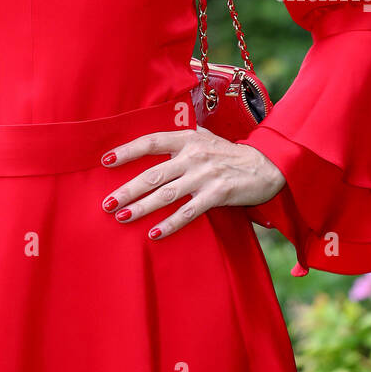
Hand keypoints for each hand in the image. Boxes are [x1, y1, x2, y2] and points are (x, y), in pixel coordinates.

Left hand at [100, 128, 285, 239]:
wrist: (264, 166)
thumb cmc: (227, 153)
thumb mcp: (204, 137)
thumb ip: (179, 138)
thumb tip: (150, 140)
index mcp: (187, 137)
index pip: (151, 142)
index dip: (127, 151)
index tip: (106, 161)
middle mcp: (193, 155)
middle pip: (153, 173)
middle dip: (128, 189)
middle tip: (107, 203)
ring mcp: (205, 175)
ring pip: (167, 194)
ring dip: (143, 207)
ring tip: (123, 217)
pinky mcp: (218, 194)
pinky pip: (189, 212)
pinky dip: (171, 224)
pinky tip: (155, 233)